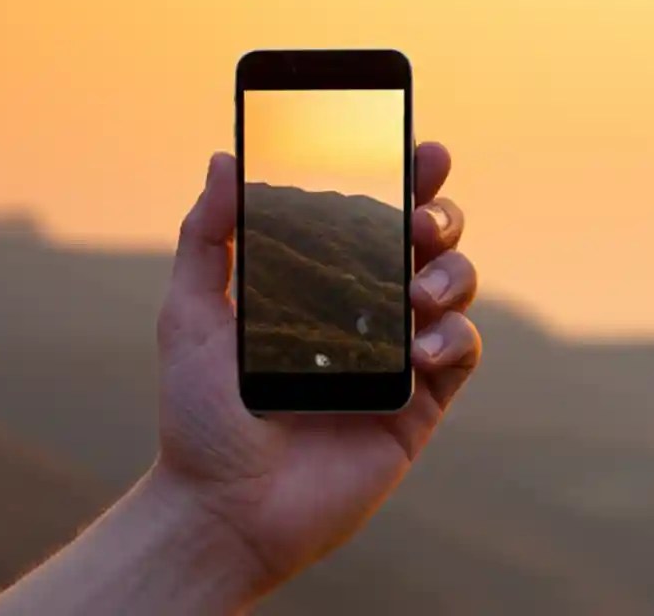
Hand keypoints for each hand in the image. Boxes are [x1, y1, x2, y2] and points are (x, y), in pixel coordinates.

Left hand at [154, 142, 480, 604]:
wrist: (223, 507)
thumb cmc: (200, 415)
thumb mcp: (191, 314)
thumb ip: (208, 236)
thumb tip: (224, 158)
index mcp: (318, 284)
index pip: (370, 216)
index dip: (403, 178)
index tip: (420, 147)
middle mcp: (365, 312)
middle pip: (427, 241)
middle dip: (439, 213)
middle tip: (421, 217)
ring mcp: (396, 357)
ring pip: (455, 286)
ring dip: (452, 270)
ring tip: (417, 286)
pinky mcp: (420, 404)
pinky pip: (462, 351)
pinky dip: (454, 335)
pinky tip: (420, 346)